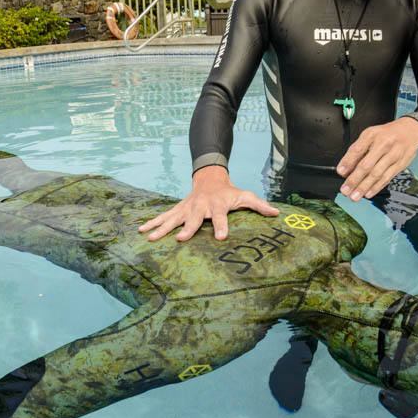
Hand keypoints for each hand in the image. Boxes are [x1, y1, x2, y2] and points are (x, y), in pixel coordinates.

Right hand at [137, 165, 278, 241]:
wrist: (209, 178)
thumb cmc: (229, 192)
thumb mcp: (245, 195)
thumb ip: (259, 205)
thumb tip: (276, 214)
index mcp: (217, 205)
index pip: (221, 216)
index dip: (222, 226)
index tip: (221, 237)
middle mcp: (200, 206)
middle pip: (193, 218)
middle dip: (187, 228)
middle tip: (180, 239)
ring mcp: (186, 207)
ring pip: (173, 218)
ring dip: (162, 228)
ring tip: (150, 238)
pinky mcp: (178, 209)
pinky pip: (163, 216)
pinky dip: (152, 222)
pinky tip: (141, 230)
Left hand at [336, 116, 417, 201]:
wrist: (411, 130)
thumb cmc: (387, 134)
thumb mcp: (370, 135)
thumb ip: (357, 150)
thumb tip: (346, 168)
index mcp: (372, 135)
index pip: (357, 150)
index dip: (347, 162)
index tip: (340, 172)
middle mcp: (383, 145)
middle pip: (366, 165)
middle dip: (354, 180)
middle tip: (345, 190)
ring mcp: (393, 155)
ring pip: (376, 174)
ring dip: (364, 187)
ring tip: (355, 196)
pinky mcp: (399, 165)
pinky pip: (386, 178)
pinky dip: (376, 187)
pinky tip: (368, 193)